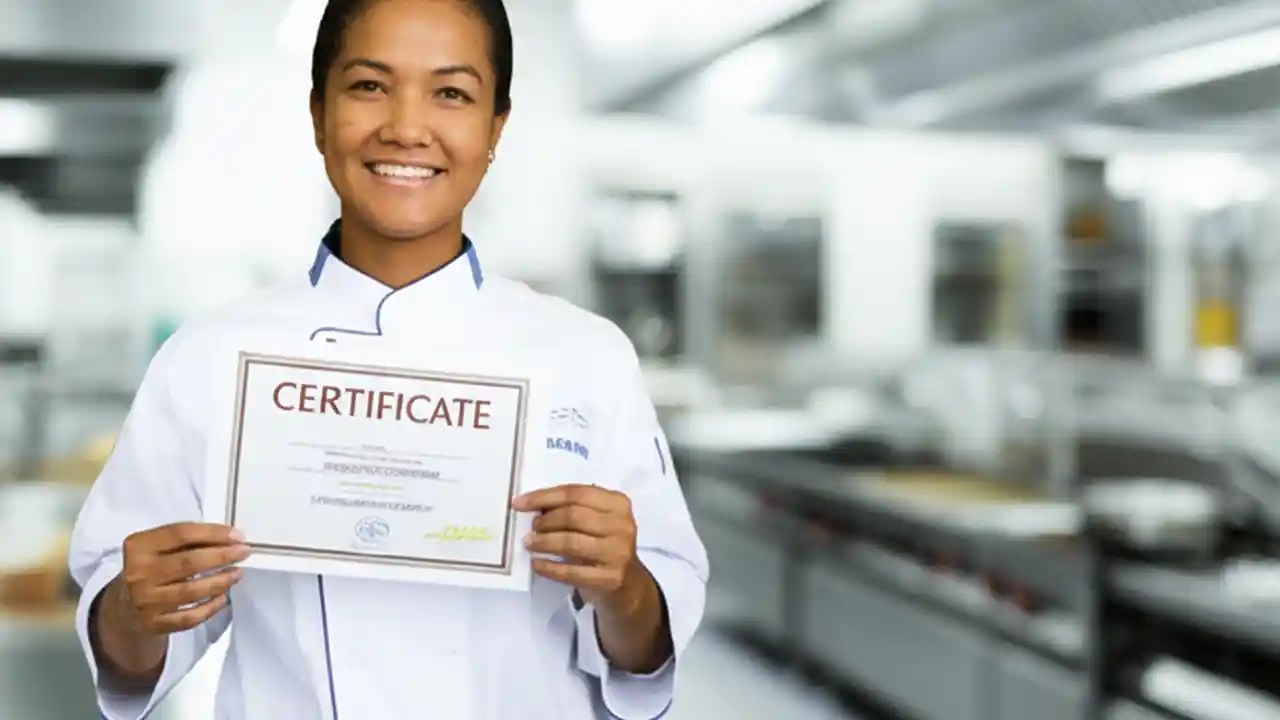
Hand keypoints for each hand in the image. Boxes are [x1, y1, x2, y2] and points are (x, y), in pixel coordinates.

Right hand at [112, 522, 249, 635]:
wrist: (125, 604)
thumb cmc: (152, 566)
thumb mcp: (158, 546)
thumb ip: (187, 539)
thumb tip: (231, 537)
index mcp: (139, 546)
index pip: (180, 534)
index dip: (212, 533)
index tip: (238, 535)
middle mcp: (138, 573)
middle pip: (188, 563)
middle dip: (222, 556)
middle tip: (243, 553)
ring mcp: (146, 601)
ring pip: (191, 592)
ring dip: (220, 581)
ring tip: (237, 573)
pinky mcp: (154, 623)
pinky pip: (189, 617)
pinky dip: (210, 607)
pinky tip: (223, 597)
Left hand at [513, 485, 643, 612]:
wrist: (627, 582)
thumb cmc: (604, 544)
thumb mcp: (596, 520)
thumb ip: (573, 508)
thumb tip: (534, 506)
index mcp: (617, 503)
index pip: (575, 493)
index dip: (544, 497)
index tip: (519, 503)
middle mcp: (622, 525)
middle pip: (573, 516)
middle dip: (546, 521)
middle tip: (531, 527)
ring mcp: (618, 552)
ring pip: (572, 542)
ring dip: (544, 542)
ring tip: (529, 543)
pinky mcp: (610, 578)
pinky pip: (572, 572)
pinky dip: (550, 567)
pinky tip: (537, 564)